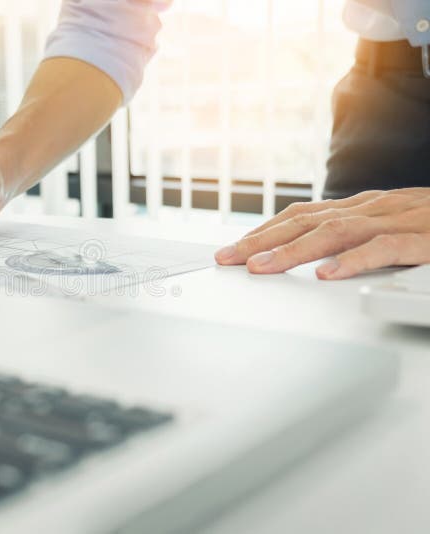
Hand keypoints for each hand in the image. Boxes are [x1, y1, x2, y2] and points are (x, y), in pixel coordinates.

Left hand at [214, 188, 429, 279]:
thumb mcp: (394, 229)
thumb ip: (358, 237)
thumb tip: (316, 256)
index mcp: (366, 207)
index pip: (303, 215)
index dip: (264, 231)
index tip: (232, 249)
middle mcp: (377, 208)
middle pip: (306, 221)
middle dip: (261, 241)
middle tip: (226, 260)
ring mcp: (401, 220)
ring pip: (336, 232)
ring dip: (293, 251)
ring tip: (261, 269)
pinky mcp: (427, 241)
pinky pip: (385, 248)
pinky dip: (353, 261)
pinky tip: (327, 276)